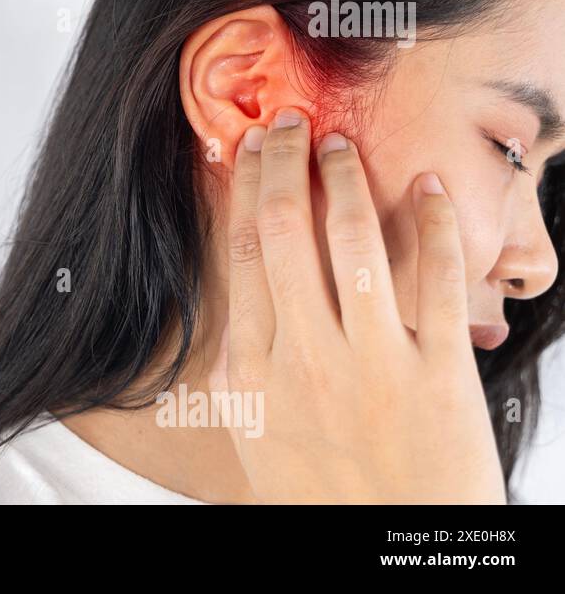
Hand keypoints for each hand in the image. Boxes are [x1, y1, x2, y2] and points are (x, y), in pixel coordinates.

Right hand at [208, 107, 505, 503]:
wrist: (390, 554)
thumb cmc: (323, 499)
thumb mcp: (258, 434)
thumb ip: (248, 365)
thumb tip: (240, 301)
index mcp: (253, 373)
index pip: (240, 255)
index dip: (240, 189)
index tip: (242, 150)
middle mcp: (305, 359)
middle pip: (282, 234)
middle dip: (281, 164)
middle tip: (285, 125)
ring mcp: (372, 364)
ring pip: (350, 243)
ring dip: (343, 181)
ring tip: (339, 145)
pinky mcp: (437, 373)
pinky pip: (435, 281)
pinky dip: (430, 225)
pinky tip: (424, 188)